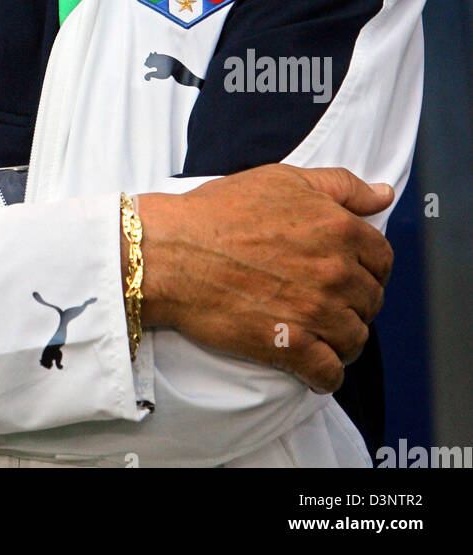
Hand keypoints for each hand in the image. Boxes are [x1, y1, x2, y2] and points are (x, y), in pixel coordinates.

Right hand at [135, 165, 394, 392]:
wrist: (171, 252)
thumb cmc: (220, 212)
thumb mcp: (282, 180)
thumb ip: (340, 186)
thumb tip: (383, 194)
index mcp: (337, 227)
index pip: (382, 258)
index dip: (366, 266)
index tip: (346, 271)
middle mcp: (334, 270)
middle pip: (371, 300)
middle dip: (353, 302)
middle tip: (323, 298)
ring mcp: (315, 310)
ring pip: (355, 338)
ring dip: (341, 339)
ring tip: (316, 331)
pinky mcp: (292, 346)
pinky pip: (330, 373)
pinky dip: (325, 374)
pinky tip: (310, 363)